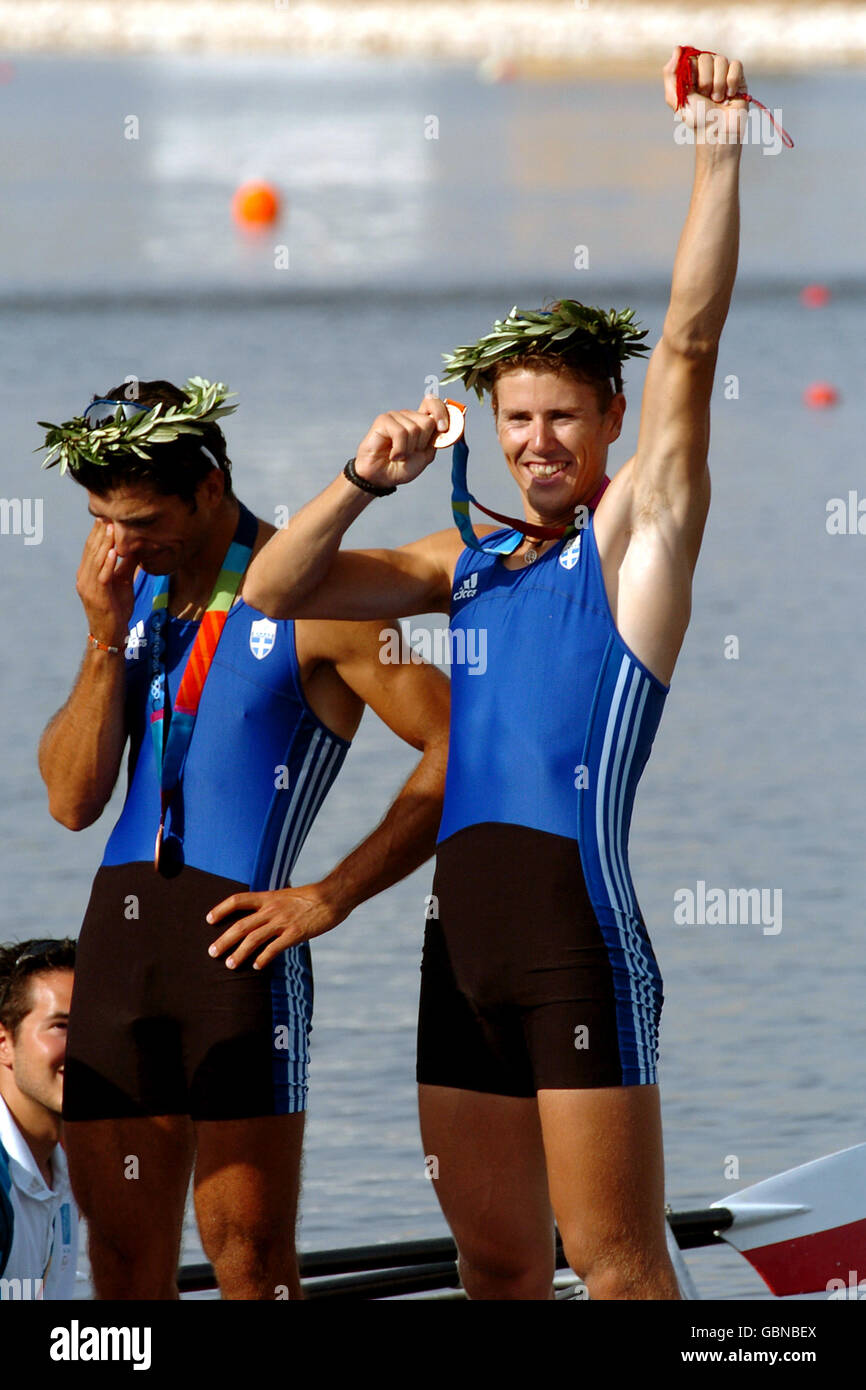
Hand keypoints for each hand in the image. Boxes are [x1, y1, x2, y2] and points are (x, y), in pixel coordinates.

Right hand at [76, 520, 135, 645]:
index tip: (107, 516)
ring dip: (104, 543)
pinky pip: (103, 576)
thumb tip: (135, 546)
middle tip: (108, 515)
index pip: (91, 548)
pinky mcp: (98, 596)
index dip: (98, 532)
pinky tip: (115, 552)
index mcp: (87, 573)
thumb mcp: (122, 582)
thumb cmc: (116, 608)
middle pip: (91, 550)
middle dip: (100, 533)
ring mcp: (88, 587)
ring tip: (111, 528)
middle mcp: (84, 577)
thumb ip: (126, 565)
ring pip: (96, 560)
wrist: (110, 634)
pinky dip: (108, 563)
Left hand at [206, 882, 345, 969]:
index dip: (221, 909)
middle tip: (212, 952)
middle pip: (241, 925)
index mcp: (268, 897)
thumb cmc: (311, 896)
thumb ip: (273, 904)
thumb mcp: (287, 895)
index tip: (209, 919)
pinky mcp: (294, 934)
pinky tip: (257, 966)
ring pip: (253, 939)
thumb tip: (261, 914)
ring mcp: (282, 922)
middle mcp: (271, 909)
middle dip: (224, 940)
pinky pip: (274, 948)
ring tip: (230, 964)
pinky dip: (263, 958)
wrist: (332, 896)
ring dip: (239, 953)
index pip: (238, 900)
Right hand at [353, 395, 451, 489]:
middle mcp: (408, 416)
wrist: (382, 478)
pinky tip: (392, 455)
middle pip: (428, 421)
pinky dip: (399, 449)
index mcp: (420, 421)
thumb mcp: (426, 455)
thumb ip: (437, 439)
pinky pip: (400, 432)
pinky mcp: (383, 420)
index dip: (441, 412)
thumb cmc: (402, 467)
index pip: (434, 404)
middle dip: (422, 443)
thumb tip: (445, 425)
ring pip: (415, 428)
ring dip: (409, 449)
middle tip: (410, 452)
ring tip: (399, 455)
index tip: (443, 428)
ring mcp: (396, 416)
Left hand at [664, 46, 747, 143]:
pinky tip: (730, 95)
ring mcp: (723, 72)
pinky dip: (732, 82)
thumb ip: (670, 74)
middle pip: (707, 58)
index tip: (693, 91)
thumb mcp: (675, 99)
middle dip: (705, 81)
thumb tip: (677, 48)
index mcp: (692, 72)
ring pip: (722, 61)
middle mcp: (708, 69)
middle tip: (706, 97)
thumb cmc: (696, 118)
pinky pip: (736, 65)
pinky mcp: (738, 77)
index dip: (693, 75)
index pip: (691, 57)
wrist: (717, 132)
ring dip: (718, 85)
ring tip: (717, 99)